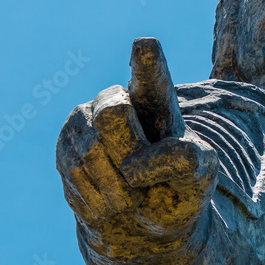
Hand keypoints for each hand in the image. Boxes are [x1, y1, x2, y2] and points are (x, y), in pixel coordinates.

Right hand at [56, 38, 218, 260]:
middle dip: (126, 154)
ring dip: (113, 188)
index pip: (152, 78)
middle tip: (140, 181)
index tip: (146, 45)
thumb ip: (185, 161)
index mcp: (156, 102)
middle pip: (113, 115)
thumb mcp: (200, 177)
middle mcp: (117, 101)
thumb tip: (133, 165)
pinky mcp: (64, 146)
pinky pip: (74, 173)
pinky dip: (96, 198)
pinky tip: (108, 203)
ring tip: (128, 198)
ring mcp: (86, 121)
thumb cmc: (179, 189)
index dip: (147, 63)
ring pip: (90, 151)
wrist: (144, 219)